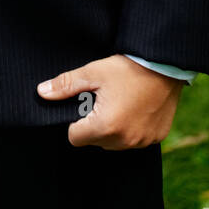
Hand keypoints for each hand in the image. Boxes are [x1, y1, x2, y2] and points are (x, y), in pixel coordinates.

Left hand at [36, 54, 185, 148]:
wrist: (165, 64)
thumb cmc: (127, 67)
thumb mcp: (92, 72)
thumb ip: (65, 85)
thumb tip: (42, 92)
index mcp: (106, 126)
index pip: (75, 137)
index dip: (74, 121)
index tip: (83, 104)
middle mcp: (125, 140)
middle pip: (95, 141)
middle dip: (93, 124)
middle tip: (102, 100)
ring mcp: (143, 141)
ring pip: (115, 143)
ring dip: (112, 128)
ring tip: (118, 102)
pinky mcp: (156, 137)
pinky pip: (135, 140)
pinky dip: (130, 128)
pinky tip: (134, 107)